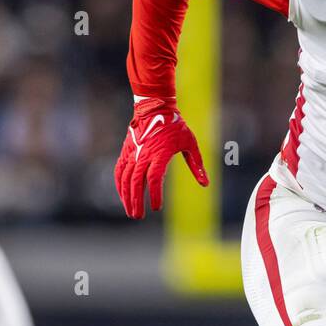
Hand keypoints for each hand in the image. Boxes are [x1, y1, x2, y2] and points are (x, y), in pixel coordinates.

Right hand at [114, 99, 208, 218]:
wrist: (154, 108)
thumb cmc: (175, 126)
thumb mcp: (190, 143)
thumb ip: (197, 164)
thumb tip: (205, 184)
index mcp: (161, 152)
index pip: (154, 177)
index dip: (155, 194)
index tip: (157, 207)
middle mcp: (144, 153)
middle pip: (136, 181)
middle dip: (136, 200)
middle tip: (138, 216)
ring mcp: (133, 152)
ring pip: (126, 177)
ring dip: (126, 196)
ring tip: (131, 211)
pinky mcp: (127, 151)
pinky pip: (120, 170)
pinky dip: (119, 184)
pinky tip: (122, 196)